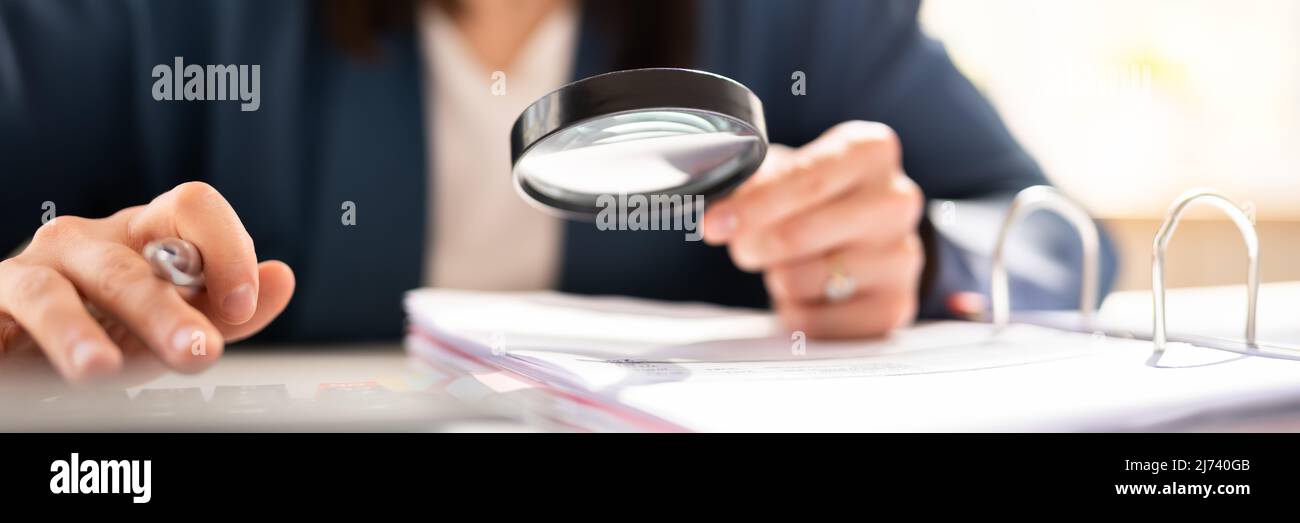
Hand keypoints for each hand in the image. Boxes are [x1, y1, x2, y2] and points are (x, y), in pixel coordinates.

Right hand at [0, 182, 294, 383]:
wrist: (32, 346)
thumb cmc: (111, 326)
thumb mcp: (175, 320)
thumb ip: (228, 308)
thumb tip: (281, 279)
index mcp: (146, 235)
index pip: (191, 206)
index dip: (226, 248)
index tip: (240, 305)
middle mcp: (89, 241)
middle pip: (130, 264)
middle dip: (166, 312)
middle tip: (197, 352)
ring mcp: (35, 268)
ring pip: (58, 290)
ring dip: (79, 332)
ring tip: (100, 371)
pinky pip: (12, 313)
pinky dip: (27, 338)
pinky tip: (44, 366)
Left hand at [701, 121, 923, 337]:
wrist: (870, 235)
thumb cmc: (820, 197)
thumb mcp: (789, 169)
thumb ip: (753, 183)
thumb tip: (717, 214)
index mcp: (870, 151)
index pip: (805, 179)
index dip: (752, 206)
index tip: (713, 225)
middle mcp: (896, 200)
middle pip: (797, 235)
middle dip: (753, 245)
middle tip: (745, 247)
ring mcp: (903, 256)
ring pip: (800, 281)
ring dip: (779, 278)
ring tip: (794, 263)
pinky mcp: (895, 306)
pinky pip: (815, 323)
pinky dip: (795, 312)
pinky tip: (809, 293)